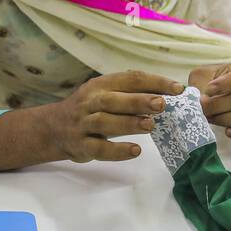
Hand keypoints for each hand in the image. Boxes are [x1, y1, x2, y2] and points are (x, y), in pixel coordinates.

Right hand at [41, 70, 183, 162]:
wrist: (52, 128)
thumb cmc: (91, 109)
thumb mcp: (106, 93)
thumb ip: (131, 91)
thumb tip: (168, 91)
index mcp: (101, 85)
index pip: (129, 79)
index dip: (154, 82)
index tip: (177, 89)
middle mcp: (90, 102)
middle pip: (114, 100)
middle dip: (139, 101)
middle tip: (162, 104)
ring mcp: (83, 124)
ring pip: (105, 123)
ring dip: (129, 124)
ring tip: (150, 125)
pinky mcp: (80, 146)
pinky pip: (99, 149)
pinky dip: (117, 150)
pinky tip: (136, 150)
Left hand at [187, 61, 230, 141]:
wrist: (221, 92)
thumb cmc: (212, 81)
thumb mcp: (203, 75)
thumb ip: (199, 84)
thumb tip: (195, 101)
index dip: (226, 83)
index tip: (209, 90)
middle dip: (216, 106)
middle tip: (201, 108)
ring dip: (224, 119)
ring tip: (209, 117)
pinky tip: (228, 132)